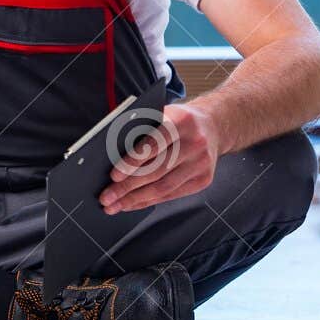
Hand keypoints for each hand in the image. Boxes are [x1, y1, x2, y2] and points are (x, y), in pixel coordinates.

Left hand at [100, 103, 220, 213]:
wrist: (213, 126)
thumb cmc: (178, 121)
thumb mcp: (162, 114)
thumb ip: (142, 128)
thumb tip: (110, 155)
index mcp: (182, 122)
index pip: (154, 144)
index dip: (133, 161)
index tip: (114, 175)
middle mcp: (195, 143)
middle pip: (157, 170)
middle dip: (128, 186)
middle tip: (106, 197)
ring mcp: (201, 163)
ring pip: (163, 187)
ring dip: (135, 199)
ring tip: (114, 205)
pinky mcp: (203, 180)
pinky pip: (171, 194)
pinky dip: (148, 201)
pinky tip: (132, 204)